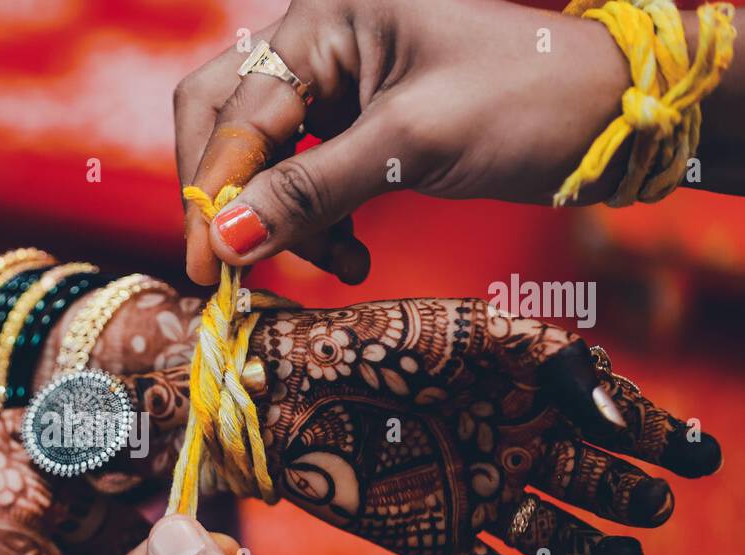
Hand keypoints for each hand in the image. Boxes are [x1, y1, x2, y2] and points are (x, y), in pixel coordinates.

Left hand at [130, 299, 720, 554]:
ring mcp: (476, 497)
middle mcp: (512, 449)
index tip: (697, 454)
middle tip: (652, 502)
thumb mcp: (474, 334)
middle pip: (595, 485)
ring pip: (558, 537)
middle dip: (633, 497)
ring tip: (620, 551)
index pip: (615, 422)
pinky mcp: (435, 540)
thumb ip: (552, 361)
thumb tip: (617, 405)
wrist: (291, 386)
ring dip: (596, 549)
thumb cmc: (380, 342)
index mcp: (528, 395)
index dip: (660, 439)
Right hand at [176, 0, 634, 283]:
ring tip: (337, 265)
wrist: (611, 115)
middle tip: (234, 266)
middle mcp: (322, 44)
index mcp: (327, 18)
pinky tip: (352, 256)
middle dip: (233, 199)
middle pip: (228, 124)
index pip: (236, 111)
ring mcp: (340, 87)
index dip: (215, 192)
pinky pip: (308, 179)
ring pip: (267, 161)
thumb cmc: (526, 100)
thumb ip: (310, 191)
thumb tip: (224, 240)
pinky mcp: (361, 128)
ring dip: (286, 222)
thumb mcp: (412, 144)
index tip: (208, 266)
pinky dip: (319, 224)